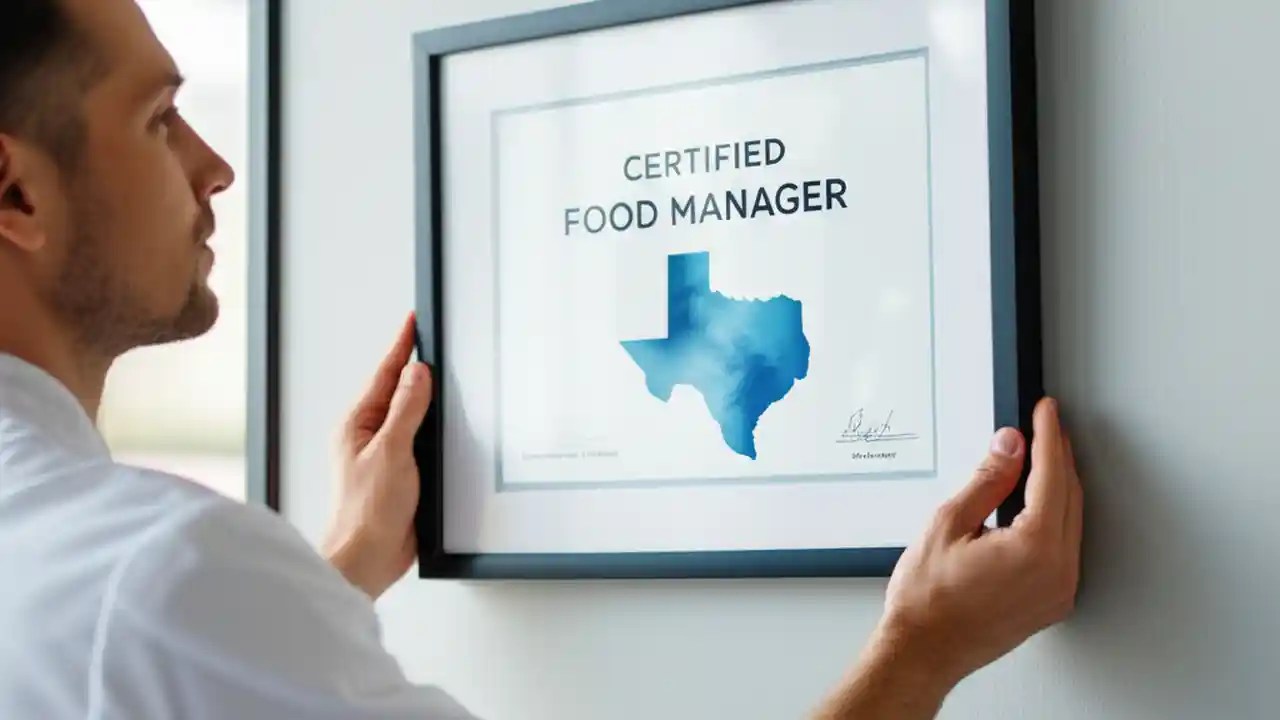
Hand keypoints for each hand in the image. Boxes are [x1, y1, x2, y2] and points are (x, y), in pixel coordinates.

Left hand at [323, 313, 432, 599]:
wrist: (367, 558)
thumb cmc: (366, 512)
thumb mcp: (391, 451)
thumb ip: (407, 410)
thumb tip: (417, 373)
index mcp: (358, 424)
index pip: (385, 374)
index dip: (402, 346)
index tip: (414, 320)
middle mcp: (368, 435)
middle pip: (397, 390)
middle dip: (413, 365)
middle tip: (428, 335)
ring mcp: (383, 454)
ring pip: (409, 415)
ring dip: (424, 397)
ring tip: (437, 369)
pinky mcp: (399, 473)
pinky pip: (417, 439)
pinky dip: (431, 426)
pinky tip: (442, 422)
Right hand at [813, 397, 1081, 718]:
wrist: (923, 651)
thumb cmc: (927, 600)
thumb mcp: (948, 524)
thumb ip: (987, 481)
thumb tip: (1010, 446)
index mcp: (1034, 549)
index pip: (1051, 476)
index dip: (1049, 436)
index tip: (1046, 411)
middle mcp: (1057, 572)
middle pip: (1069, 496)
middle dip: (1057, 456)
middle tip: (1043, 426)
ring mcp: (1058, 590)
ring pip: (1071, 520)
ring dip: (1058, 485)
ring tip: (1038, 457)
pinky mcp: (1052, 601)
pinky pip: (1065, 546)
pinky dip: (1055, 516)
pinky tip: (1036, 502)